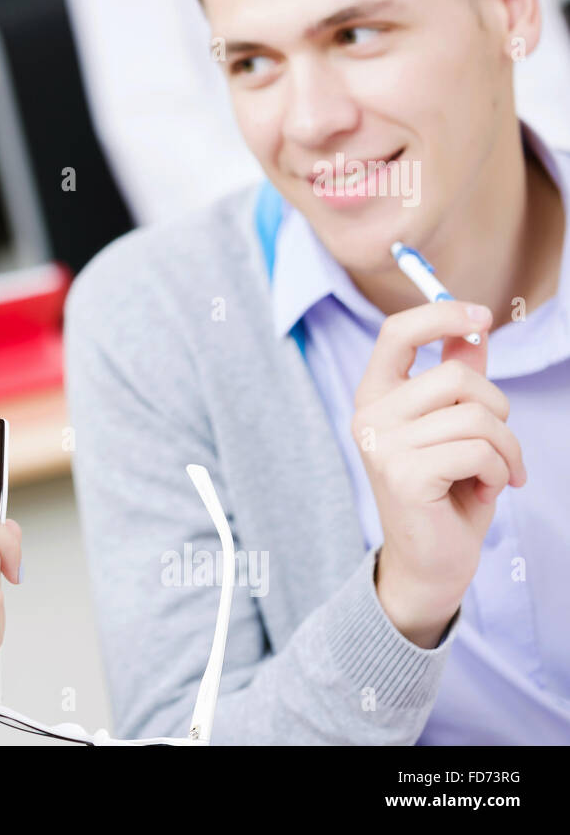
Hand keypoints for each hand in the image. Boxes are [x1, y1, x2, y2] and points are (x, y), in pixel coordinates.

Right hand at [351, 300, 525, 647]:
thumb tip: (474, 330)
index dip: (440, 314)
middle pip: (455, 377)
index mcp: (375, 396)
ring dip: (506, 448)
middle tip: (499, 446)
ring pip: (476, 416)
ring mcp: (382, 445)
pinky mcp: (403, 475)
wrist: (430, 561)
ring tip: (496, 473)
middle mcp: (368, 415)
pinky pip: (477, 450)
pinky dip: (499, 471)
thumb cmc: (446, 490)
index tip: (480, 316)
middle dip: (497, 409)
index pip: (397, 333)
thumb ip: (457, 376)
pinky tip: (483, 492)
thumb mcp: (455, 426)